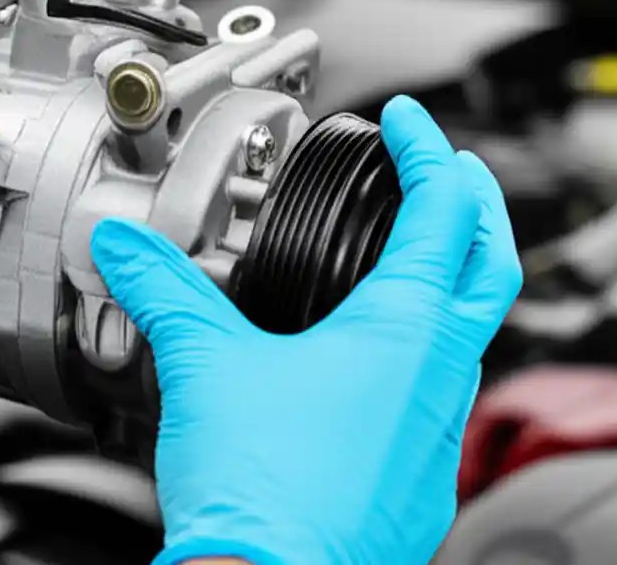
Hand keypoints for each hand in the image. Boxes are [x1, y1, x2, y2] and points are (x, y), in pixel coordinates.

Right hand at [91, 96, 521, 564]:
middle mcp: (440, 377)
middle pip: (490, 266)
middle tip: (448, 175)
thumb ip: (164, 290)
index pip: (445, 211)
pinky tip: (373, 371)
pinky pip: (438, 401)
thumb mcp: (203, 363)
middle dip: (473, 207)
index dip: (427, 153)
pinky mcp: (418, 481)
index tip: (411, 125)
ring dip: (449, 286)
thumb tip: (125, 246)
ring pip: (468, 339)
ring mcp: (437, 434)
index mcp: (405, 329)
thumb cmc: (259, 490)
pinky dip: (422, 360)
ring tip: (407, 266)